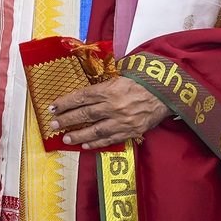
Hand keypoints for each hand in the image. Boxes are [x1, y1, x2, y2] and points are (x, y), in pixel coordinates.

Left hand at [49, 77, 172, 149]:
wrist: (168, 92)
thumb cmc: (145, 80)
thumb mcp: (124, 74)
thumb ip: (106, 83)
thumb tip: (87, 89)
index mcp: (111, 88)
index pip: (82, 96)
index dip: (65, 103)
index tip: (53, 107)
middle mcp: (114, 106)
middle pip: (84, 114)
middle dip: (66, 120)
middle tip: (54, 125)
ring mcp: (122, 120)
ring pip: (95, 131)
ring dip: (78, 136)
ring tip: (66, 139)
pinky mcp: (131, 131)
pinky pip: (110, 139)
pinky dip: (96, 143)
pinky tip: (86, 146)